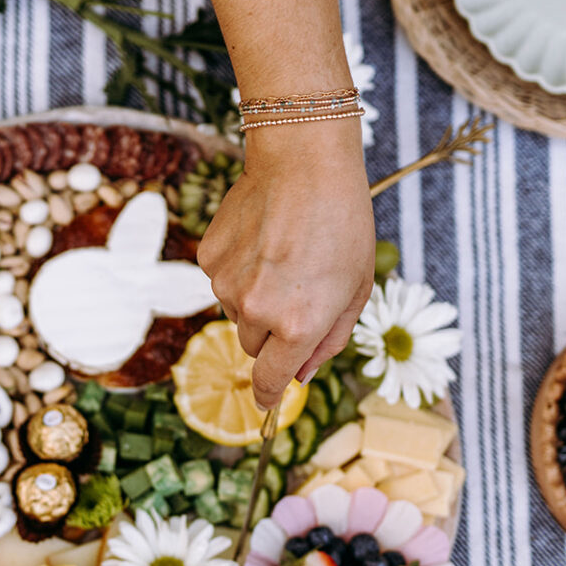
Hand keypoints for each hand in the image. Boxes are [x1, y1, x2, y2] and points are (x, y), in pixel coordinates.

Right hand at [197, 118, 373, 407]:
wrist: (304, 163)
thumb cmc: (342, 222)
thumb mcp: (356, 288)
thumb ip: (329, 339)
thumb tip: (302, 374)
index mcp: (298, 324)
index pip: (270, 379)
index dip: (268, 394)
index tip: (266, 402)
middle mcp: (256, 311)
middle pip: (252, 346)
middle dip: (271, 333)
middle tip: (296, 293)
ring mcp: (226, 284)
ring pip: (235, 312)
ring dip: (255, 299)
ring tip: (282, 256)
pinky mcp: (209, 258)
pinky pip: (221, 281)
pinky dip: (239, 270)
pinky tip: (262, 240)